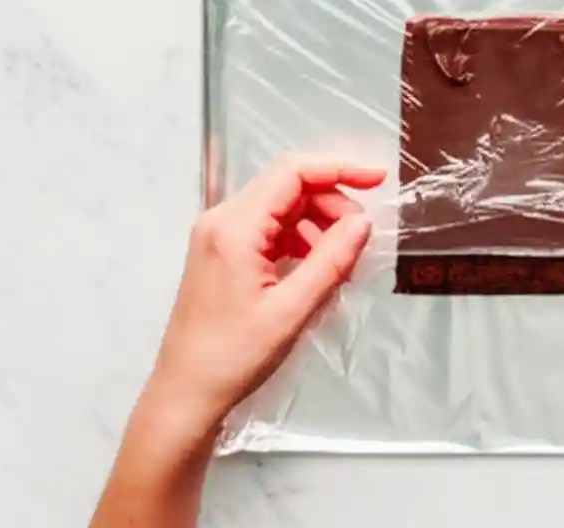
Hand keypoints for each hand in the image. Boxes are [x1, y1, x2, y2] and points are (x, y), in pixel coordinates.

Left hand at [148, 154, 385, 432]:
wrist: (186, 394)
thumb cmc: (231, 358)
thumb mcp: (292, 310)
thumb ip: (331, 260)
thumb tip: (362, 222)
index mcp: (234, 228)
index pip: (293, 173)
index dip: (340, 169)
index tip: (378, 180)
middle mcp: (222, 222)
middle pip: (289, 188)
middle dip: (333, 206)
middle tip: (360, 243)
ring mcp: (219, 237)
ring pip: (283, 210)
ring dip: (319, 227)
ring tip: (341, 268)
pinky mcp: (223, 255)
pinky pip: (271, 231)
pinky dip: (301, 243)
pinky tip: (318, 273)